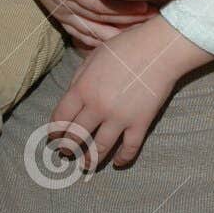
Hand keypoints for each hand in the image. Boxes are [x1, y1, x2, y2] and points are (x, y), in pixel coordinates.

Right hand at [12, 0, 153, 49]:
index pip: (97, 3)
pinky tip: (121, 42)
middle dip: (128, 22)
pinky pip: (84, 36)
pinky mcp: (63, 18)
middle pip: (101, 20)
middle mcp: (63, 5)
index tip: (145, 7)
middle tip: (154, 20)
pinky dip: (103, 41)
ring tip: (144, 33)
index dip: (122, 8)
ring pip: (94, 32)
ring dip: (118, 35)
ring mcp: (63, 14)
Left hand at [47, 13, 212, 169]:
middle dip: (68, 148)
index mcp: (82, 89)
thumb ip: (79, 79)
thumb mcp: (93, 57)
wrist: (159, 50)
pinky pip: (129, 148)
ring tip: (86, 165)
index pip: (61, 118)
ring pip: (99, 148)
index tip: (54, 138)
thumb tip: (72, 98)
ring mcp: (120, 117)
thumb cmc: (125, 47)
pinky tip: (118, 163)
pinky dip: (123, 159)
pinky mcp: (140, 123)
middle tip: (67, 153)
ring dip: (90, 160)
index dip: (54, 131)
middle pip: (76, 136)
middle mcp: (98, 107)